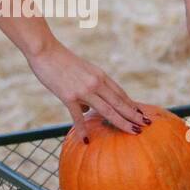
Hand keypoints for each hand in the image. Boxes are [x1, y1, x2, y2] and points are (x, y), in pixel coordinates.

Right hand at [26, 39, 149, 135]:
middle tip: (145, 125)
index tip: (141, 113)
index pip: (120, 93)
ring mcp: (83, 90)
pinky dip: (82, 129)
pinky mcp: (68, 96)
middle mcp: (95, 82)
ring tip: (133, 131)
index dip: (131, 104)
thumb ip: (87, 87)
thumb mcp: (80, 70)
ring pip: (107, 110)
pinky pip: (78, 116)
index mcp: (99, 75)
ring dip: (122, 122)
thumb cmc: (59, 60)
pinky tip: (86, 140)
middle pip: (119, 102)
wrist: (44, 50)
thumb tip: (86, 108)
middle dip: (133, 115)